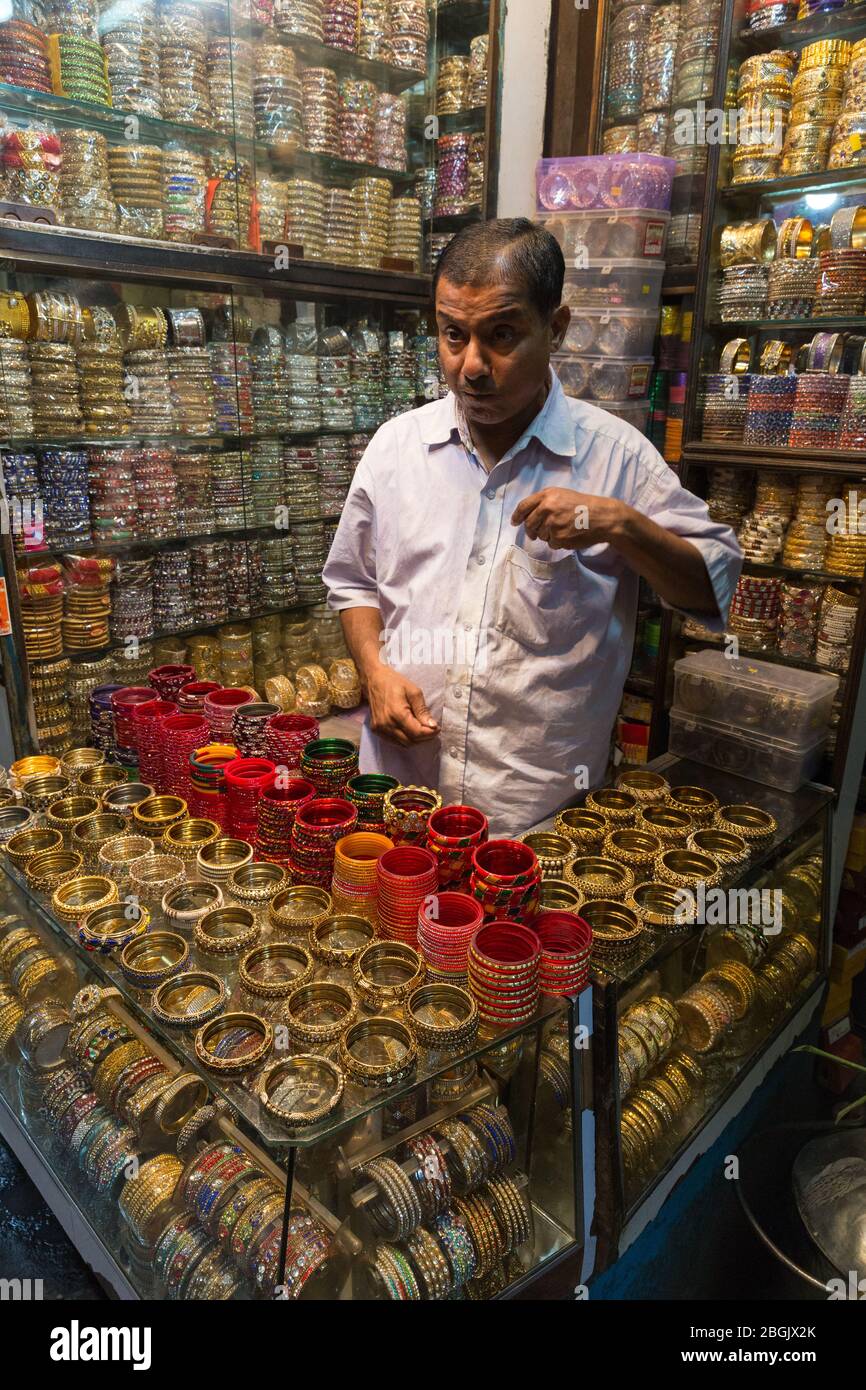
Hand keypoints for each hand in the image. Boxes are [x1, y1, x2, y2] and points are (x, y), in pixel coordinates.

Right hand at [366, 665, 438, 746]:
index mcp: (396, 713)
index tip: (437, 728)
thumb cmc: (394, 682)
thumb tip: (432, 725)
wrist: (373, 680)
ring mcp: (379, 729)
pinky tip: (410, 730)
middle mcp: (386, 724)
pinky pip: (394, 741)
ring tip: (422, 729)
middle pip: (411, 741)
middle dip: (424, 738)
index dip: (430, 733)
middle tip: (432, 729)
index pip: (417, 733)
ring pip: (403, 744)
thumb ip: (422, 710)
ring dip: (415, 740)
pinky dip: (405, 739)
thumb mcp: (413, 691)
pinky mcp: (376, 730)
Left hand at [511, 488, 627, 549]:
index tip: (514, 522)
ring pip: (540, 535)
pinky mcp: (559, 537)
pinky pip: (551, 544)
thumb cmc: (583, 505)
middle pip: (529, 524)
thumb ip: (544, 502)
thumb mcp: (562, 495)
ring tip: (563, 529)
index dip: (517, 516)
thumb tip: (526, 516)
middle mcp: (547, 508)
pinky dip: (558, 542)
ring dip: (548, 536)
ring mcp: (553, 524)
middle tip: (535, 534)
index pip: (524, 506)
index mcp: (547, 495)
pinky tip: (569, 535)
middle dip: (531, 530)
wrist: (602, 517)